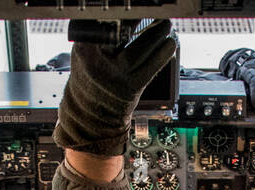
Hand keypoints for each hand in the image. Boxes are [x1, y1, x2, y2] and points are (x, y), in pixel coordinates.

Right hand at [54, 19, 177, 155]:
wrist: (89, 114)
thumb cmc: (89, 78)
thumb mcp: (84, 52)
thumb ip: (100, 34)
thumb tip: (128, 15)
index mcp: (84, 49)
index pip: (107, 24)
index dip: (124, 13)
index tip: (136, 7)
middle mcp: (98, 63)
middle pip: (123, 33)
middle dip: (141, 18)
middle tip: (154, 11)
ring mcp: (115, 77)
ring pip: (139, 50)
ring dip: (156, 35)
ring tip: (166, 25)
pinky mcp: (130, 89)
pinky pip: (150, 69)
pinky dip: (162, 55)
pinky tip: (170, 44)